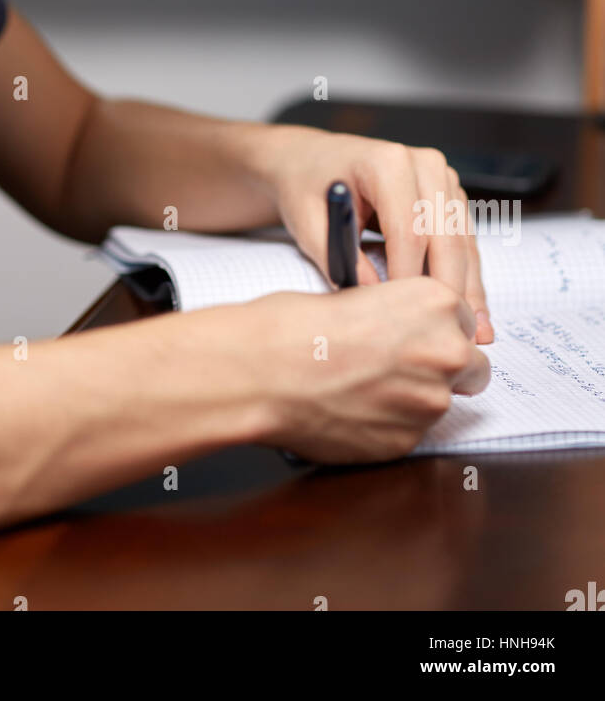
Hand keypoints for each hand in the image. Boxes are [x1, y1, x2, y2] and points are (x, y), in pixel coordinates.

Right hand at [249, 279, 491, 462]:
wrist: (265, 373)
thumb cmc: (296, 327)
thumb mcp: (357, 295)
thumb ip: (399, 317)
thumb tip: (405, 335)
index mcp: (434, 303)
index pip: (465, 320)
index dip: (439, 330)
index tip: (420, 336)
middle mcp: (445, 351)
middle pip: (471, 366)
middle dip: (443, 368)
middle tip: (400, 366)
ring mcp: (430, 402)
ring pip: (440, 403)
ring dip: (414, 399)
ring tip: (364, 389)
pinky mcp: (408, 441)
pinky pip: (411, 433)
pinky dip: (390, 426)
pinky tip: (354, 411)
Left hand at [256, 125, 493, 342]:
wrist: (311, 160)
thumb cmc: (306, 186)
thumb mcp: (307, 222)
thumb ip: (337, 258)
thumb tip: (373, 295)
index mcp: (387, 163)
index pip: (408, 230)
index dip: (409, 278)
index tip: (406, 319)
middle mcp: (423, 164)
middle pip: (445, 236)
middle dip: (449, 289)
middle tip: (451, 336)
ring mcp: (441, 177)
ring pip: (462, 241)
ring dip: (469, 288)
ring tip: (475, 335)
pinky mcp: (449, 194)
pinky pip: (464, 240)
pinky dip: (467, 276)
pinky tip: (473, 312)